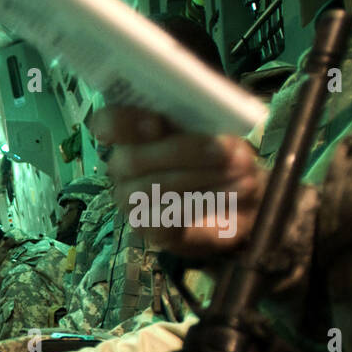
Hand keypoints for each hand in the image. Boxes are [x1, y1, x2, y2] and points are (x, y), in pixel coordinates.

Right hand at [91, 107, 263, 255]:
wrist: (244, 198)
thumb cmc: (224, 157)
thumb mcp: (220, 130)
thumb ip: (205, 122)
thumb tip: (214, 132)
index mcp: (134, 134)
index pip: (106, 124)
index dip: (123, 123)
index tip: (157, 125)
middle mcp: (123, 168)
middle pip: (132, 160)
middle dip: (182, 152)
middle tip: (226, 150)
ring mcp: (131, 201)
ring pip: (150, 188)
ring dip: (202, 177)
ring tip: (242, 173)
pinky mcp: (148, 229)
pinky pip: (164, 219)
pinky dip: (203, 203)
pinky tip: (231, 193)